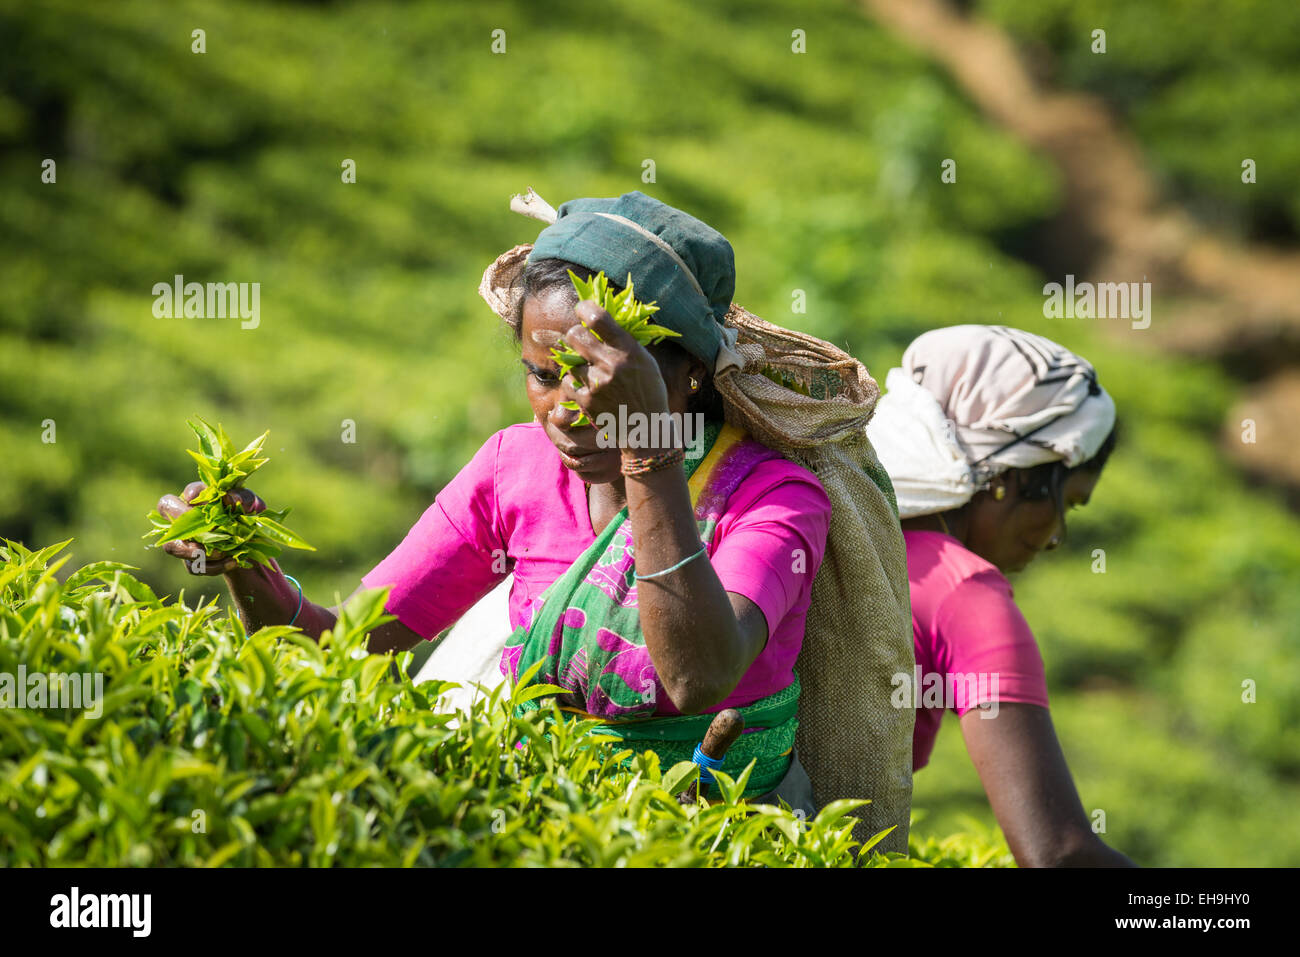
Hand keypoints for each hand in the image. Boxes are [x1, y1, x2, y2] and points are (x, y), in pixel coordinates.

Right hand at [156, 481, 267, 575]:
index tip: (201, 502)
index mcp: (202, 496)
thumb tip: (228, 498)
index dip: (193, 495)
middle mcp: (186, 515)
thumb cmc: (248, 516)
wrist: (252, 544)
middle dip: (181, 521)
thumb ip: (243, 498)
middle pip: (165, 509)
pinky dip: (213, 567)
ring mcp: (185, 538)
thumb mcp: (252, 506)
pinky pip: (192, 566)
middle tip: (203, 531)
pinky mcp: (191, 559)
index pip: (190, 491)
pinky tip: (232, 562)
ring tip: (220, 553)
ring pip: (172, 545)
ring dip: (194, 552)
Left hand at [558, 300, 671, 445]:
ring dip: (576, 365)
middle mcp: (612, 364)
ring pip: (569, 362)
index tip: (581, 309)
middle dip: (574, 336)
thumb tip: (597, 321)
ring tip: (591, 374)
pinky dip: (574, 384)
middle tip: (580, 341)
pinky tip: (587, 389)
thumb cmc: (649, 391)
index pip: (598, 318)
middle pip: (574, 335)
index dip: (584, 308)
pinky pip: (568, 383)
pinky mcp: (587, 401)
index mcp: (629, 350)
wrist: (646, 430)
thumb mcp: (645, 361)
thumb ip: (623, 343)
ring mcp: (597, 383)